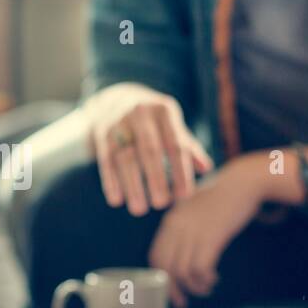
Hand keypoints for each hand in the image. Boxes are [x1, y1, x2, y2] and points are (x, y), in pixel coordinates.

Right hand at [84, 82, 212, 215]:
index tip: (185, 196)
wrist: (117, 98)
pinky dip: (110, 181)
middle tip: (161, 204)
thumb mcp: (172, 126)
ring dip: (132, 185)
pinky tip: (116, 200)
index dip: (181, 171)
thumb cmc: (153, 120)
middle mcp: (140, 113)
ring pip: (125, 157)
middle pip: (150, 150)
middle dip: (156, 179)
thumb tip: (206, 168)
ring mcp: (118, 121)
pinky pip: (105, 160)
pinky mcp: (101, 132)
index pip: (175, 144)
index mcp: (164, 111)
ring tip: (138, 209)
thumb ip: (188, 147)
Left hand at [147, 155, 265, 306]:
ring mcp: (193, 231)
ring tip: (205, 288)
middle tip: (182, 303)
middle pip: (165, 268)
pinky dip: (204, 279)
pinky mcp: (212, 236)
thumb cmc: (222, 196)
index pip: (155, 256)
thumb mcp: (194, 208)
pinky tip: (212, 279)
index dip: (161, 277)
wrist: (244, 180)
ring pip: (182, 272)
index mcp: (170, 220)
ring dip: (193, 287)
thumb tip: (180, 256)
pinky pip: (200, 268)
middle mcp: (177, 226)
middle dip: (173, 290)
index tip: (170, 290)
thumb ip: (184, 227)